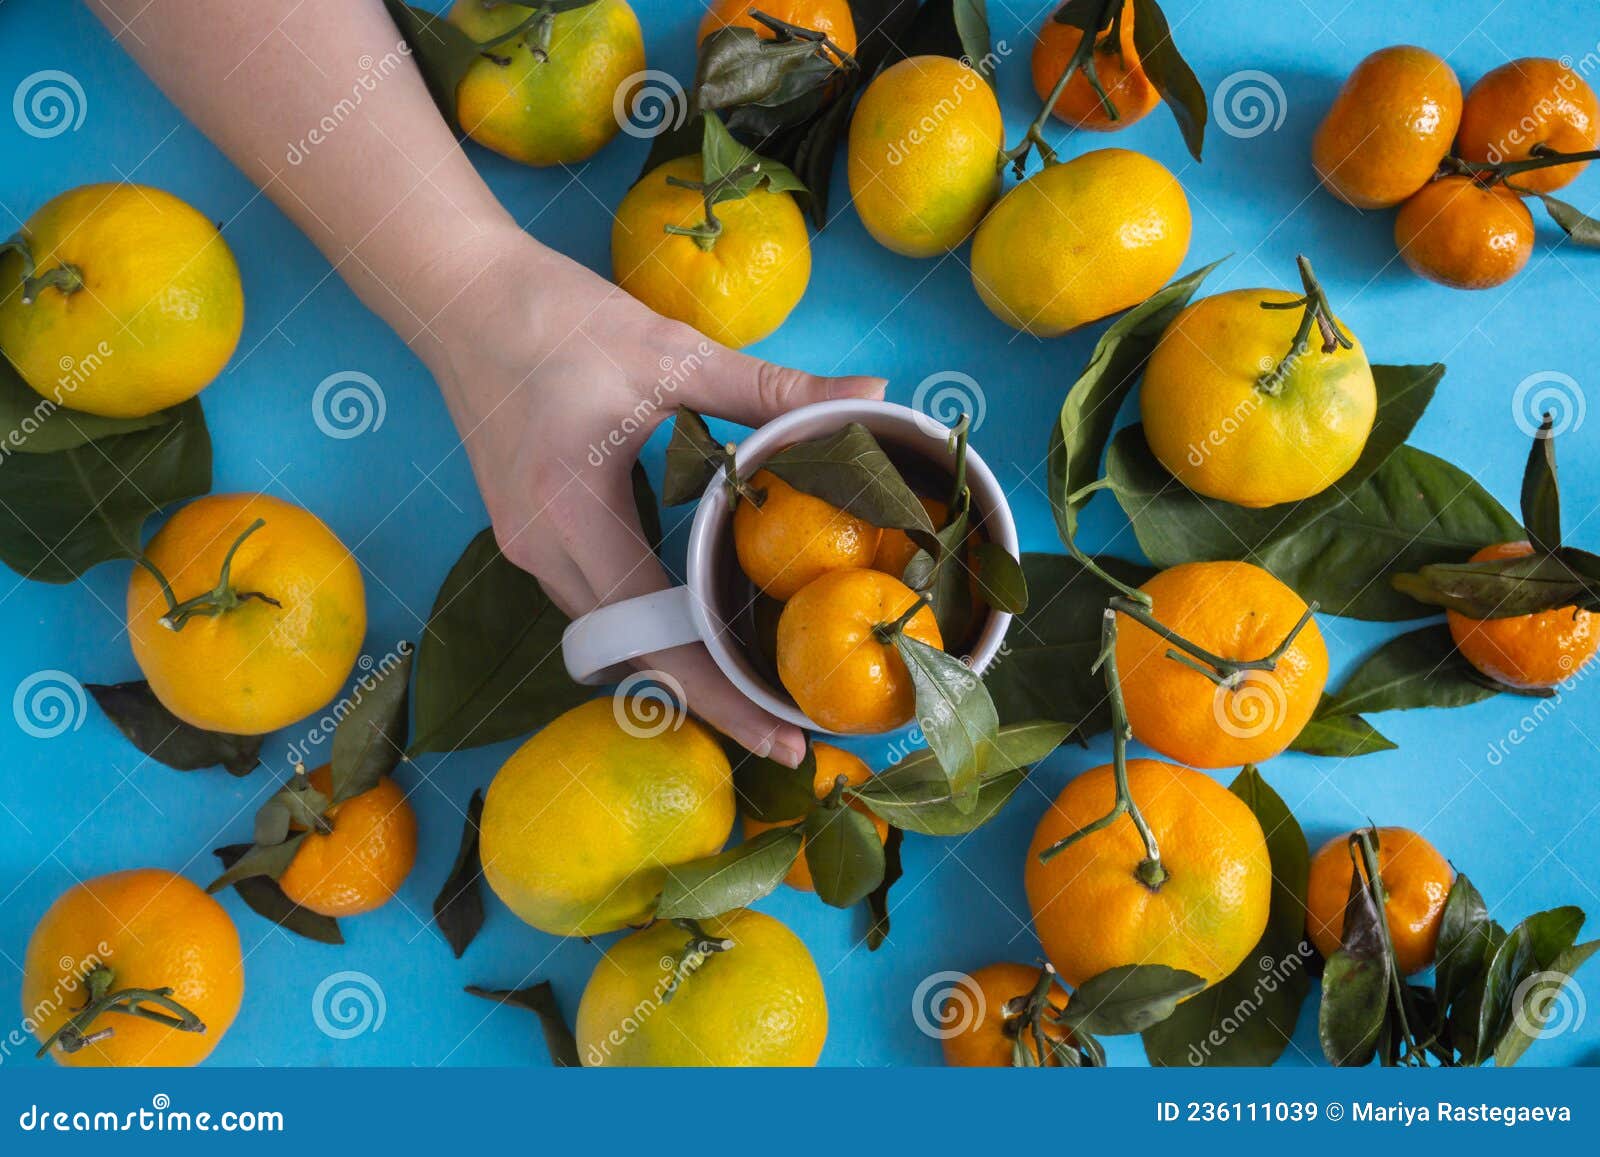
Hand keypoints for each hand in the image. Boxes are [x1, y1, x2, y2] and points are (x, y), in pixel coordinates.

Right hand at [419, 224, 884, 766]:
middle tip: (787, 732)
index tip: (783, 739)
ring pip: (612, 638)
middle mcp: (540, 548)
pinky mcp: (529, 535)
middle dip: (710, 700)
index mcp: (573, 512)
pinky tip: (698, 629)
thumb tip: (874, 396)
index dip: (722, 696)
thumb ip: (774, 387)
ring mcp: (526, 547)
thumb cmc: (558, 317)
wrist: (458, 296)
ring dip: (678, 667)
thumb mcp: (673, 352)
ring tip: (752, 689)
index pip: (656, 635)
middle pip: (633, 656)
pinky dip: (648, 628)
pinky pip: (596, 606)